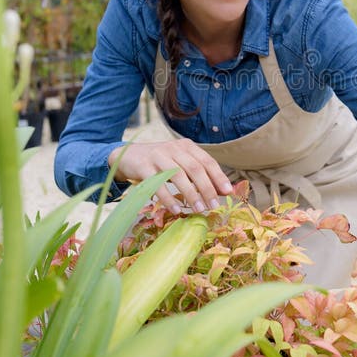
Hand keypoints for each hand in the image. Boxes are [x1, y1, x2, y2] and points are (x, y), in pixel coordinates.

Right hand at [108, 138, 232, 213]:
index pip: (207, 161)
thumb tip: (223, 191)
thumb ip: (200, 175)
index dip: (219, 176)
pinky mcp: (143, 166)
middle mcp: (174, 148)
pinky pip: (158, 184)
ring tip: (198, 210)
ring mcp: (158, 156)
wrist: (128, 155)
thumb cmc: (160, 163)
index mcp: (187, 146)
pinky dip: (168, 198)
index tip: (228, 192)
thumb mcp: (181, 164)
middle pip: (195, 168)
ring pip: (178, 175)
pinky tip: (176, 210)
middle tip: (213, 206)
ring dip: (190, 194)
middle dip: (207, 188)